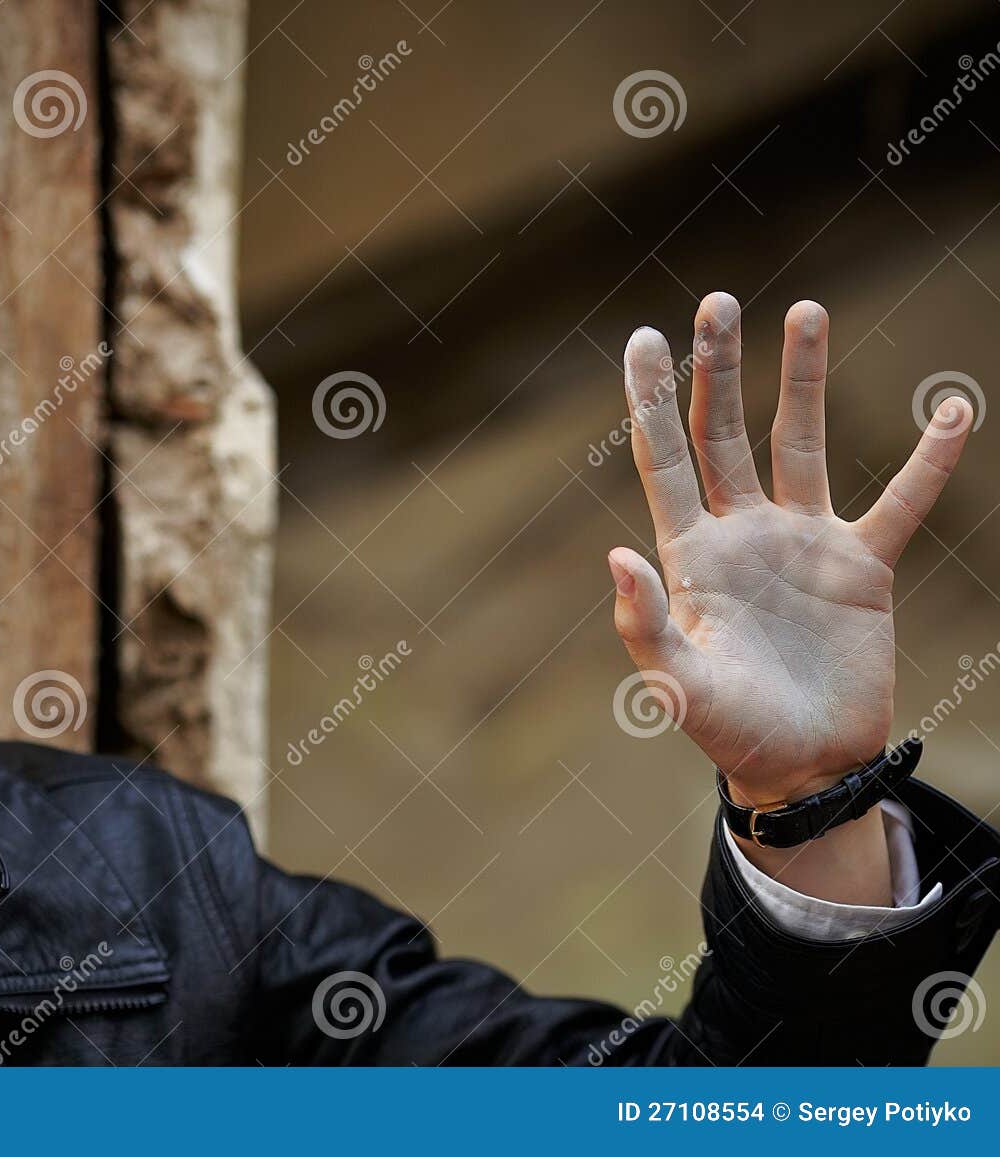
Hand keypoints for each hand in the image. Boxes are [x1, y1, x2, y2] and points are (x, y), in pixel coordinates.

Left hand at [610, 293, 971, 809]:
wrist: (804, 768)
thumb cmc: (730, 732)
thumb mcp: (678, 686)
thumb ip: (645, 624)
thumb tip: (615, 555)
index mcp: (690, 554)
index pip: (665, 458)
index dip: (653, 399)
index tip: (644, 336)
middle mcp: (741, 533)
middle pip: (724, 431)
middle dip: (720, 366)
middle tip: (719, 301)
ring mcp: (801, 543)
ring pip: (800, 442)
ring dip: (802, 379)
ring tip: (807, 309)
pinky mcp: (860, 567)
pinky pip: (898, 502)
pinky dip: (925, 461)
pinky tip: (950, 410)